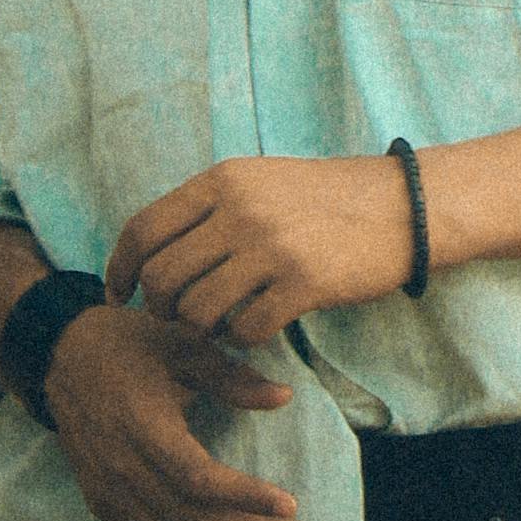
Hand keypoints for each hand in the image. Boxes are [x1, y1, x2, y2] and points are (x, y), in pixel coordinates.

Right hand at [43, 300, 310, 520]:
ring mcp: (106, 491)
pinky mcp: (102, 503)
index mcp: (141, 425)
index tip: (291, 503)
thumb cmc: (128, 345)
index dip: (245, 498)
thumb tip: (283, 397)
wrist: (60, 357)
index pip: (197, 480)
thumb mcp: (181, 343)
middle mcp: (120, 467)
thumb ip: (231, 375)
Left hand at [105, 150, 418, 348]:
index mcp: (222, 181)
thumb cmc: (324, 198)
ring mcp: (271, 247)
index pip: (144, 229)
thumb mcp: (259, 181)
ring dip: (200, 329)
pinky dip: (240, 340)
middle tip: (173, 318)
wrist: (402, 206)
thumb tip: (151, 252)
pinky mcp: (303, 284)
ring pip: (197, 311)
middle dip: (158, 309)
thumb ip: (208, 208)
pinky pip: (244, 331)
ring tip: (218, 324)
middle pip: (162, 278)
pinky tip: (254, 328)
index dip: (119, 269)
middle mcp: (240, 211)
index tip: (118, 294)